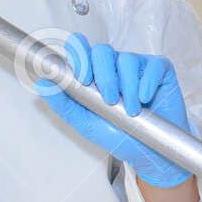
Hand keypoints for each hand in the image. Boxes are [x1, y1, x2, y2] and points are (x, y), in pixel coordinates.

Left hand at [34, 33, 193, 187]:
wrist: (149, 153)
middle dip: (104, 75)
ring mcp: (138, 66)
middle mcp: (115, 65)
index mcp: (94, 72)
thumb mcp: (86, 123)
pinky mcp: (160, 71)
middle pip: (103, 51)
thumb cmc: (118, 135)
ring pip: (128, 60)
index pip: (81, 48)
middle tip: (108, 99)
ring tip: (131, 111)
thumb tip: (42, 83)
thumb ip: (64, 103)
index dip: (80, 55)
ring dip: (127, 87)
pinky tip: (145, 99)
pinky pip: (153, 65)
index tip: (83, 78)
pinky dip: (147, 82)